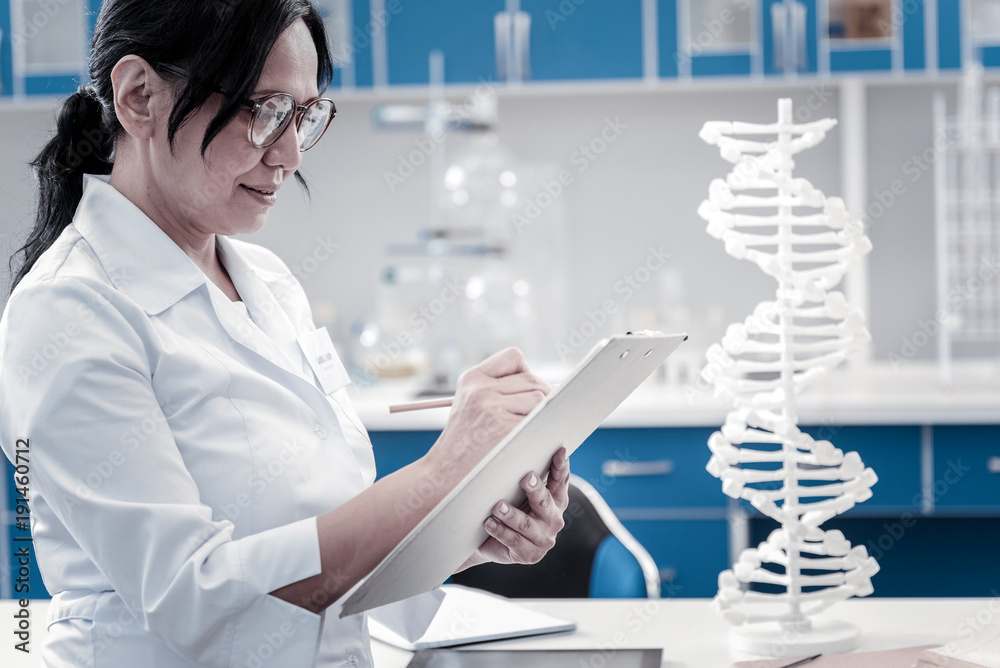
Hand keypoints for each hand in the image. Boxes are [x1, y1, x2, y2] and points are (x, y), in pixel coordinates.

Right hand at [428, 347, 550, 474]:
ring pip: (540, 398)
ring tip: (526, 429)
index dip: (525, 372)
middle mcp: (481, 389)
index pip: (514, 357)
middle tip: (533, 416)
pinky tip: (530, 438)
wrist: (445, 474)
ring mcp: (493, 408)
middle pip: (532, 379)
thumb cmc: (464, 442)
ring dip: (541, 414)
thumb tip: (547, 385)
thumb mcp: (470, 403)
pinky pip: (540, 420)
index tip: (523, 390)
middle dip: (540, 396)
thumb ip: (499, 388)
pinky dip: (542, 429)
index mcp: (472, 378)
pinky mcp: (506, 428)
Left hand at [458, 447, 570, 569]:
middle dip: (535, 489)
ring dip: (511, 514)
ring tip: (497, 506)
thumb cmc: (506, 507)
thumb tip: (516, 435)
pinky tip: (488, 522)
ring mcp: (543, 539)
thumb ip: (524, 472)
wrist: (489, 541)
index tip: (560, 451)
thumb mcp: (516, 490)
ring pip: (526, 524)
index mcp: (555, 499)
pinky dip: (500, 531)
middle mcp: (553, 519)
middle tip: (525, 477)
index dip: (561, 466)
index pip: (560, 480)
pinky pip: (514, 541)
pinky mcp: (529, 555)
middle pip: (545, 501)